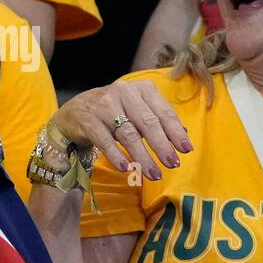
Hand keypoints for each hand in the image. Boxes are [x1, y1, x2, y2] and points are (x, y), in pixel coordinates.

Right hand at [52, 80, 191, 180]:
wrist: (76, 111)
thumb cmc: (115, 112)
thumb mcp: (138, 110)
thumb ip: (159, 120)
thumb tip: (184, 136)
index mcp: (141, 89)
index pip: (163, 112)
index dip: (176, 132)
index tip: (186, 150)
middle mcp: (124, 92)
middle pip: (148, 123)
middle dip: (162, 146)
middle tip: (173, 164)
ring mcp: (104, 105)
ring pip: (128, 134)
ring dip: (143, 157)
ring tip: (153, 174)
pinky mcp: (89, 120)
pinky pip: (106, 141)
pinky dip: (117, 156)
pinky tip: (127, 168)